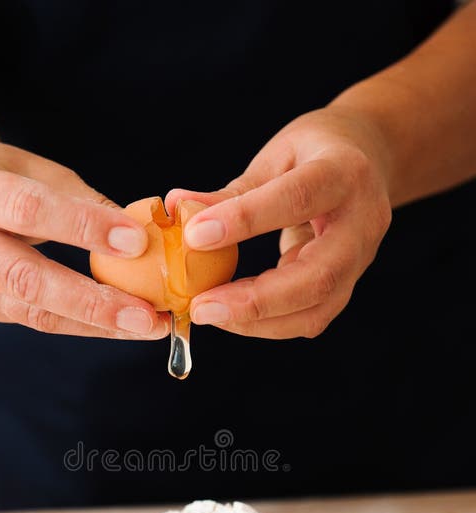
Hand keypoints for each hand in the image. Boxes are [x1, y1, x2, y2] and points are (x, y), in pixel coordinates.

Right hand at [0, 141, 168, 338]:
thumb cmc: (4, 177)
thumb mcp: (39, 170)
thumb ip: (84, 201)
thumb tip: (143, 237)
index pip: (26, 209)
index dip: (82, 227)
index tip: (137, 241)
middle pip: (23, 278)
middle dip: (92, 301)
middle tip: (146, 316)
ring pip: (31, 313)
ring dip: (95, 324)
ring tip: (146, 326)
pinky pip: (36, 322)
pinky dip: (83, 325)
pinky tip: (121, 326)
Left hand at [166, 108, 391, 338]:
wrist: (372, 160)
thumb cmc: (316, 153)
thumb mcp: (276, 157)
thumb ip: (232, 191)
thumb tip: (176, 205)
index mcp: (343, 173)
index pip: (297, 198)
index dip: (245, 220)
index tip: (195, 236)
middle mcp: (361, 222)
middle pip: (317, 275)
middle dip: (255, 300)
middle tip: (202, 307)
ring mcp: (360, 260)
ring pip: (316, 308)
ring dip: (257, 321)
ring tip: (210, 313)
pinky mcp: (348, 285)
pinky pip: (310, 317)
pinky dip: (267, 324)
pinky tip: (233, 315)